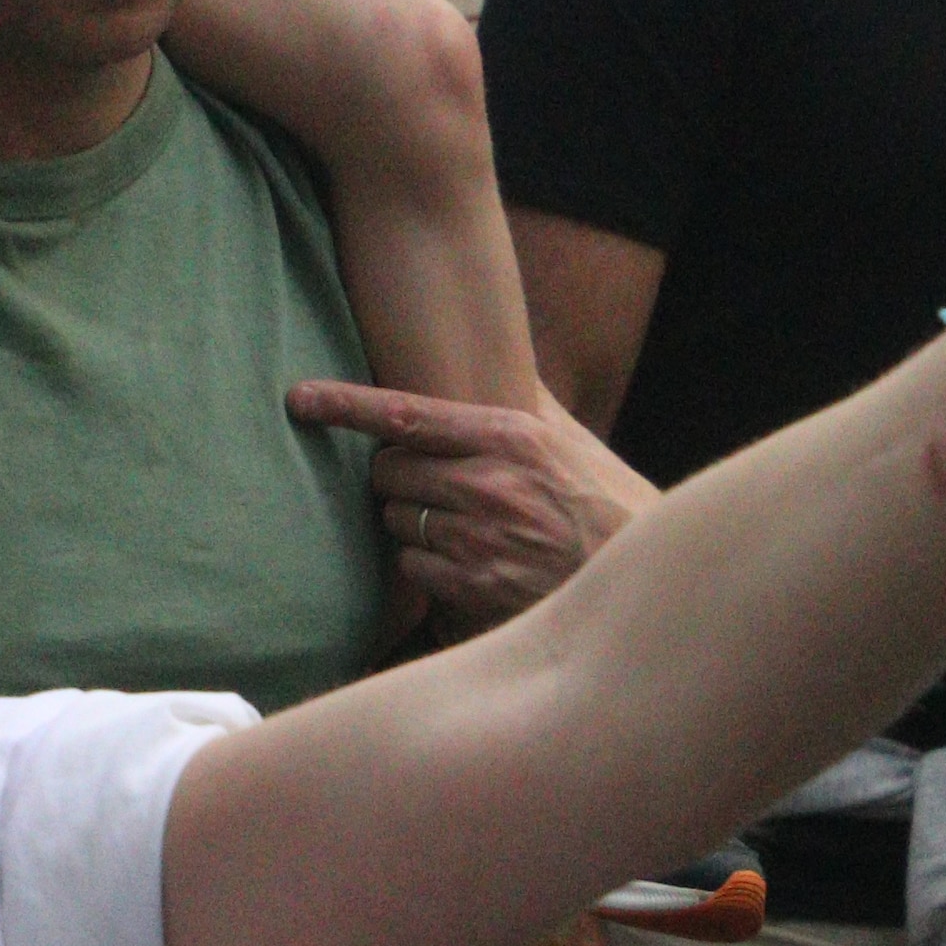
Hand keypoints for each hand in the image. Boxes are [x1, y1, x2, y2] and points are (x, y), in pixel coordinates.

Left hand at [285, 382, 648, 630]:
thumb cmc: (607, 505)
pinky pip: (413, 570)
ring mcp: (481, 540)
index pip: (407, 413)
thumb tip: (497, 355)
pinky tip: (465, 564)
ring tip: (461, 527)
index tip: (300, 399)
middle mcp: (491, 484)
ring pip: (396, 522)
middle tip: (431, 486)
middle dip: (398, 478)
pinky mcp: (476, 590)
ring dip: (412, 524)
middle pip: (389, 472)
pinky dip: (427, 568)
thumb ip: (521, 405)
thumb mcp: (570, 442)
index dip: (345, 405)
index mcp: (510, 437)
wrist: (645, 580)